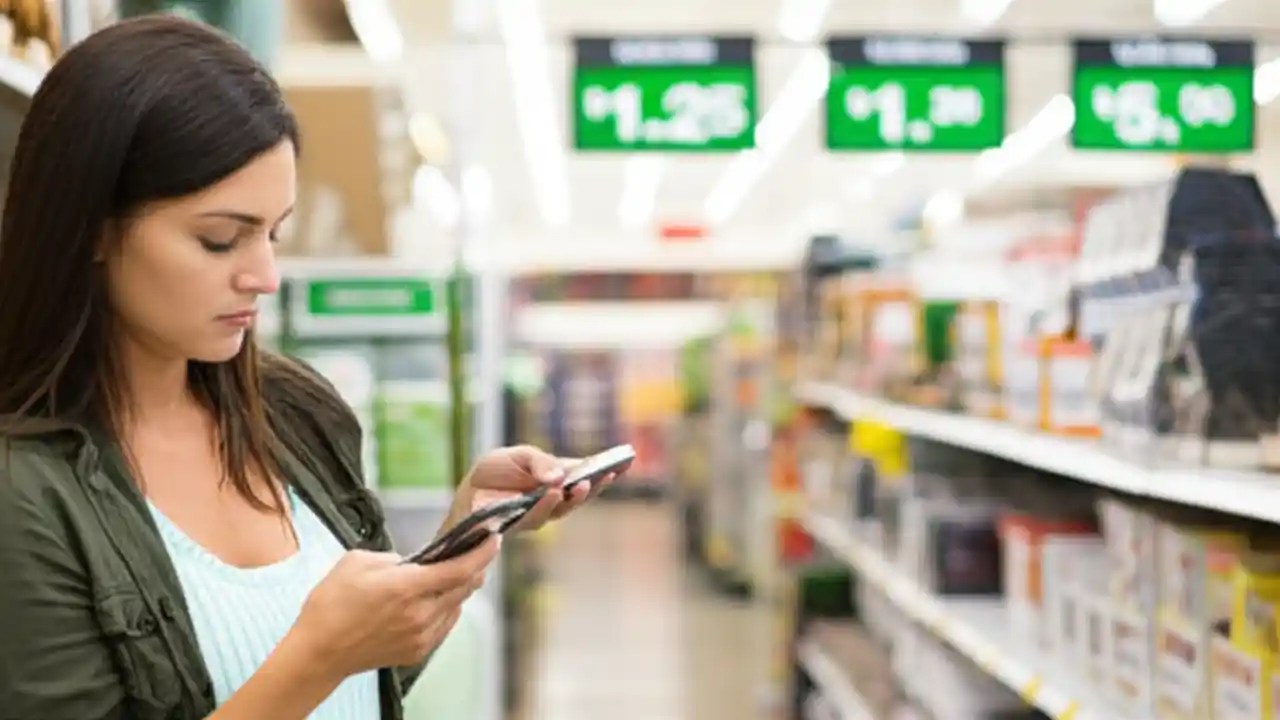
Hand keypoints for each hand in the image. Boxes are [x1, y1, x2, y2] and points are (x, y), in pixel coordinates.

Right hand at [291, 537, 498, 678]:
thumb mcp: (357, 561)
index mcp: (407, 587)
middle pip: (465, 587)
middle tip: (477, 550)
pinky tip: (436, 598)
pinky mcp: (417, 651)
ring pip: (457, 606)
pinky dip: (447, 608)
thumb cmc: (331, 603)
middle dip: (475, 566)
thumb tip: (412, 563)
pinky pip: (444, 624)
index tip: (495, 538)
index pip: (461, 569)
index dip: (483, 552)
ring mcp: (421, 636)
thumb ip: (393, 558)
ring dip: (460, 588)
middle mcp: (421, 613)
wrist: (319, 652)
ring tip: (452, 573)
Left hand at [457, 445, 617, 532]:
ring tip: (582, 484)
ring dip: (573, 497)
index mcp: (559, 478)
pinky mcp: (522, 523)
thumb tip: (561, 475)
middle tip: (605, 475)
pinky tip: (552, 493)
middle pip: (580, 496)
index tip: (624, 462)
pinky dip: (546, 504)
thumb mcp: (521, 455)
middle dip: (595, 487)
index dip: (606, 471)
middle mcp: (554, 499)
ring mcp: (541, 513)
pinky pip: (537, 515)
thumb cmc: (497, 470)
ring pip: (563, 509)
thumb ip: (541, 463)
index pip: (587, 475)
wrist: (469, 490)